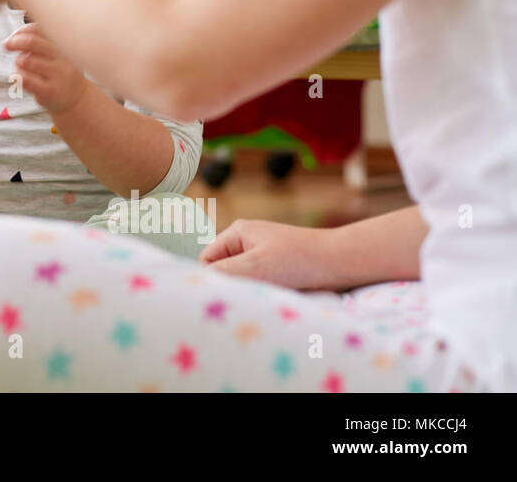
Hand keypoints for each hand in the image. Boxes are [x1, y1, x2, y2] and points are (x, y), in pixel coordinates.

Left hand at [3, 22, 89, 115]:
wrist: (76, 99)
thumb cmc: (58, 73)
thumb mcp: (55, 54)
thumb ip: (38, 44)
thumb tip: (14, 38)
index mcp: (62, 46)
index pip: (38, 29)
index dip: (21, 31)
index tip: (12, 38)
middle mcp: (61, 57)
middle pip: (32, 42)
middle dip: (14, 42)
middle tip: (6, 46)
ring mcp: (57, 74)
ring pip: (26, 61)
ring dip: (17, 63)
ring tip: (22, 70)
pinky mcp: (50, 90)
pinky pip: (25, 79)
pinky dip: (17, 77)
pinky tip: (21, 80)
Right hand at [199, 219, 346, 290]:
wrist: (342, 262)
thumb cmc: (297, 260)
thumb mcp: (254, 266)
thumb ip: (221, 273)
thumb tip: (192, 282)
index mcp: (236, 233)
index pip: (206, 261)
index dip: (211, 280)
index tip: (220, 298)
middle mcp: (247, 241)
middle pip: (223, 271)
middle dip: (231, 288)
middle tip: (243, 301)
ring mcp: (263, 255)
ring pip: (242, 280)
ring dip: (249, 292)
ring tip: (262, 299)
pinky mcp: (278, 269)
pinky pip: (259, 284)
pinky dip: (263, 293)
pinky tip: (273, 299)